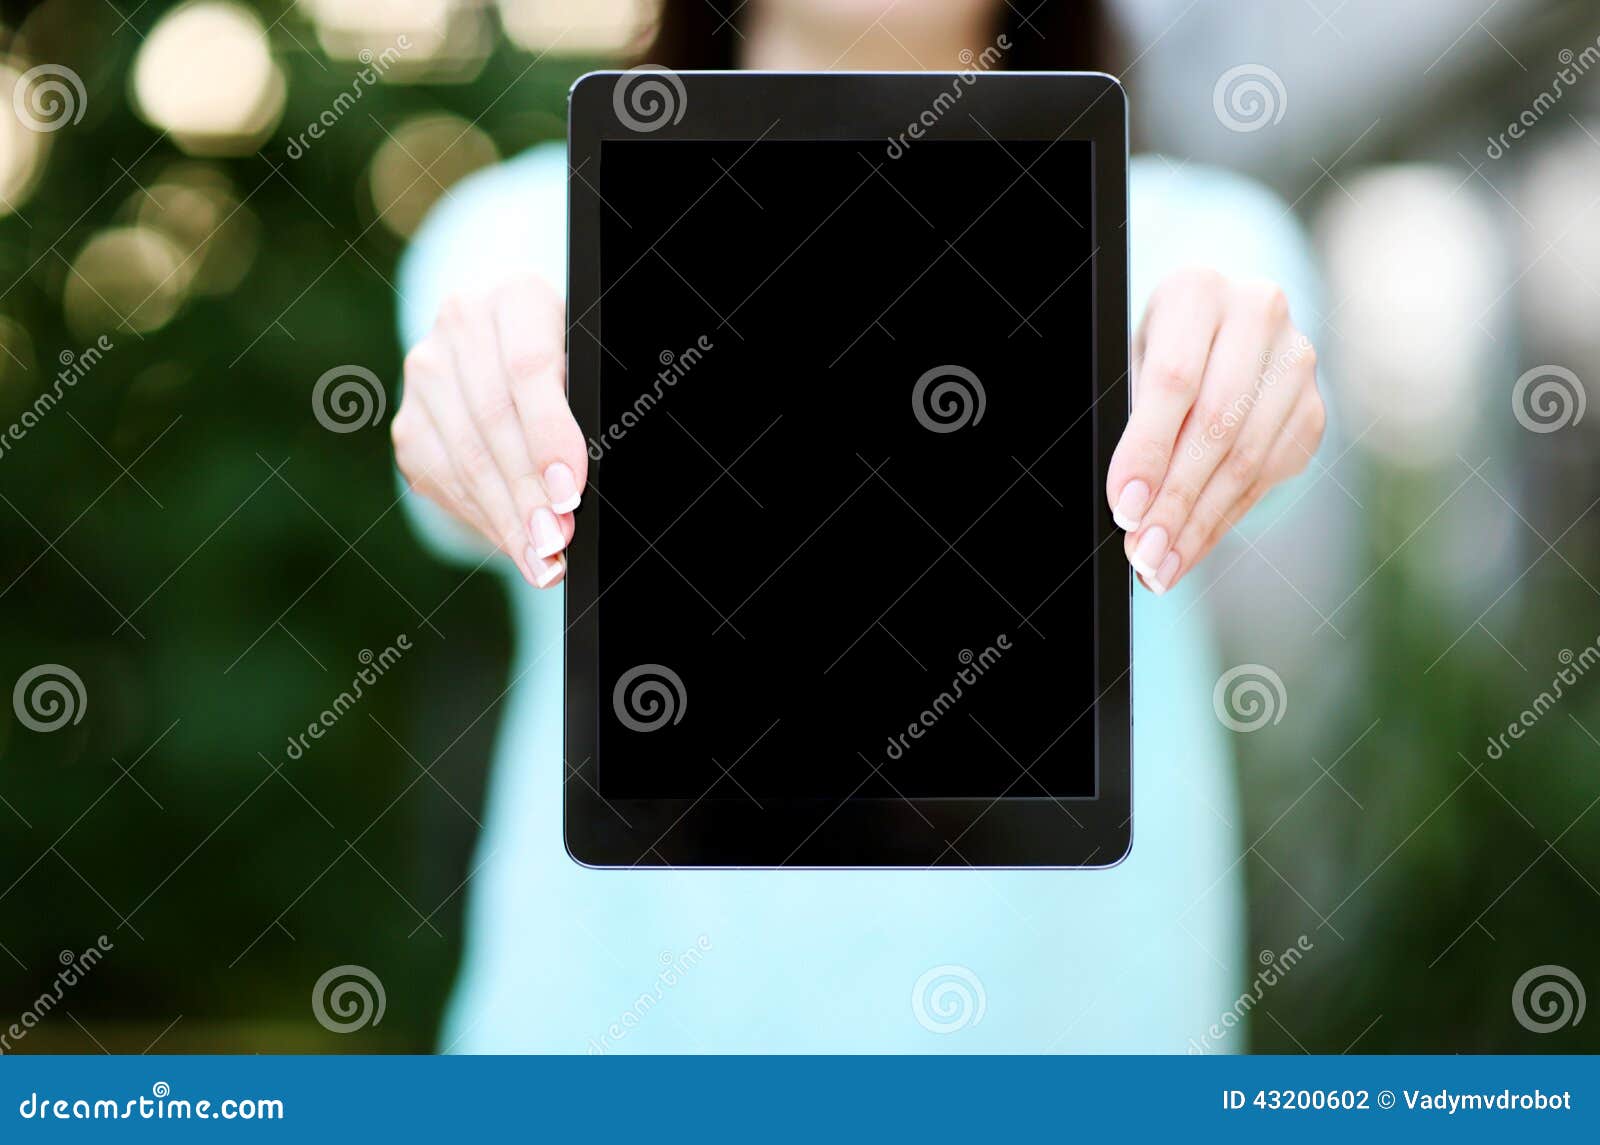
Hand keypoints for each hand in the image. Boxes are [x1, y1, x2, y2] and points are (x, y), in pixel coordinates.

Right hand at [391, 275, 586, 587]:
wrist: (509, 350)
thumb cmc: (570, 362)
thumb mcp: (585, 364)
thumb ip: (582, 404)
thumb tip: (575, 482)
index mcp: (514, 295)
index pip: (527, 369)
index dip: (549, 436)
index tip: (571, 492)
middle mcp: (459, 324)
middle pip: (493, 421)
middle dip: (529, 494)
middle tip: (559, 543)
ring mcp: (424, 372)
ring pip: (465, 457)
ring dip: (507, 520)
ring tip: (543, 562)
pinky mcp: (409, 421)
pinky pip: (442, 480)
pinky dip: (483, 520)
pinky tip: (515, 547)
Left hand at [1106, 268, 1323, 594]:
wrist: (1217, 328)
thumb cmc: (1160, 350)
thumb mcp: (1136, 365)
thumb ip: (1137, 424)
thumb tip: (1131, 505)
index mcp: (1197, 291)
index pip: (1175, 382)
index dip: (1149, 452)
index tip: (1125, 509)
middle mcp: (1258, 314)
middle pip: (1217, 426)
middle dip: (1175, 502)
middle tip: (1143, 554)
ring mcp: (1296, 361)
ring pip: (1246, 459)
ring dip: (1199, 524)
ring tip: (1160, 566)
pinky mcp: (1311, 408)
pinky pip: (1266, 477)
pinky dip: (1223, 521)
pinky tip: (1190, 549)